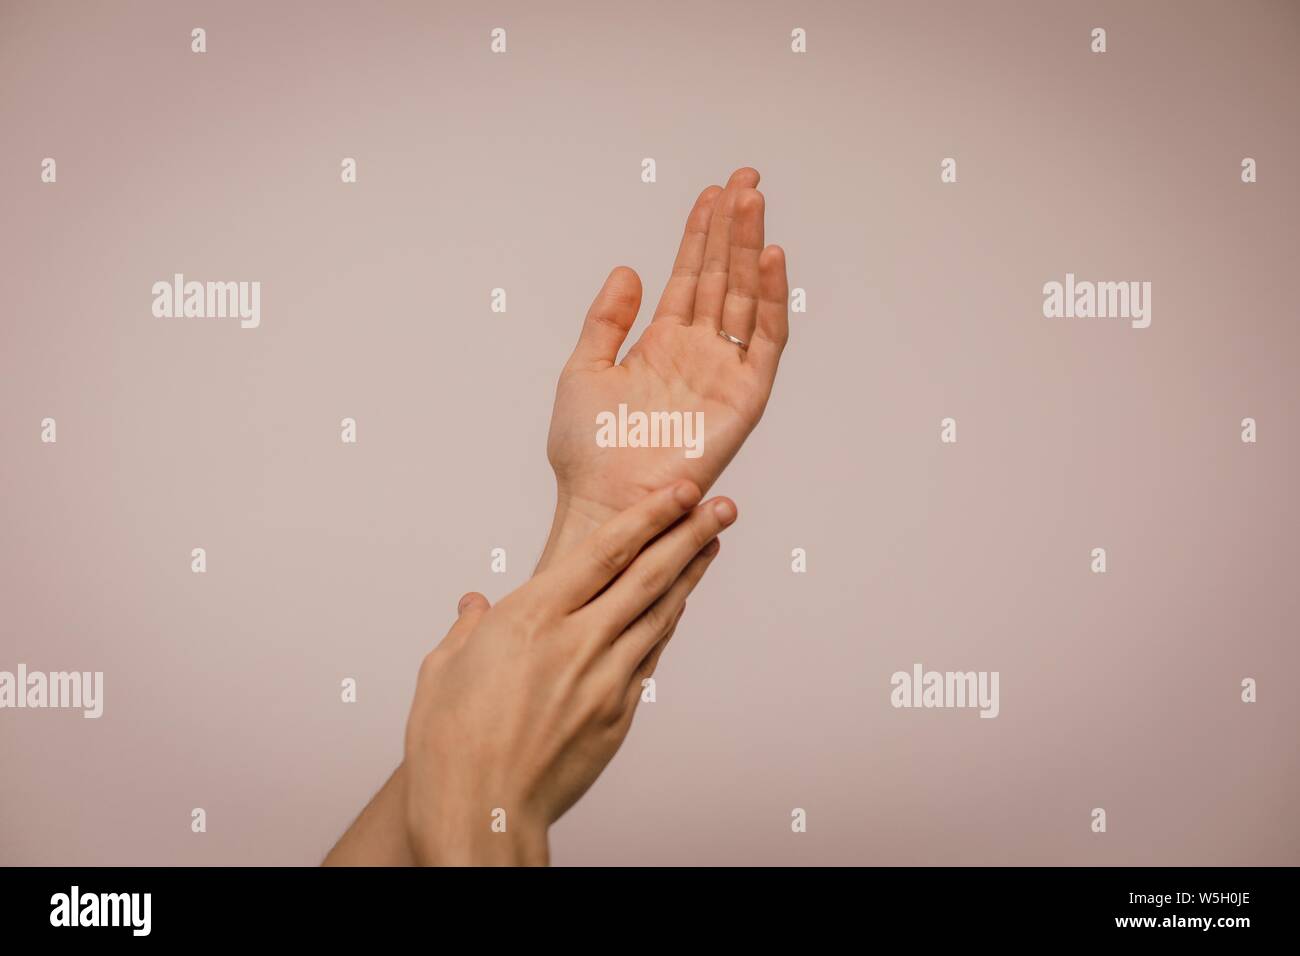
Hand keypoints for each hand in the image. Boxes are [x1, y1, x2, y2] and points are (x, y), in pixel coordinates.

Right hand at [402, 481, 736, 864]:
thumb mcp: (443, 669)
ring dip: (689, 574)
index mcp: (533, 617)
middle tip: (722, 505)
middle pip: (648, 576)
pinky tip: (676, 608)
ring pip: (659, 615)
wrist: (481, 813)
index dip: (650, 516)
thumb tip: (475, 606)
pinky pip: (649, 659)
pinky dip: (666, 627)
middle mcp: (578, 641)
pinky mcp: (618, 716)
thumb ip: (467, 629)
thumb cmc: (450, 744)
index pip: (607, 552)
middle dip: (689, 534)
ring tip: (711, 543)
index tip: (681, 492)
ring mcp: (605, 679)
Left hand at [539, 167, 788, 567]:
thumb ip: (606, 319)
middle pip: (723, 277)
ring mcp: (723, 373)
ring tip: (754, 201)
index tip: (712, 192)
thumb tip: (628, 269)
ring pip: (744, 297)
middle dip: (734, 227)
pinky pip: (764, 342)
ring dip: (752, 249)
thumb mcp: (583, 369)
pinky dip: (771, 300)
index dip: (701, 234)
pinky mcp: (744, 398)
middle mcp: (698, 353)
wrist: (603, 501)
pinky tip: (770, 259)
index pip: (690, 276)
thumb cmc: (588, 451)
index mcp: (661, 344)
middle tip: (746, 180)